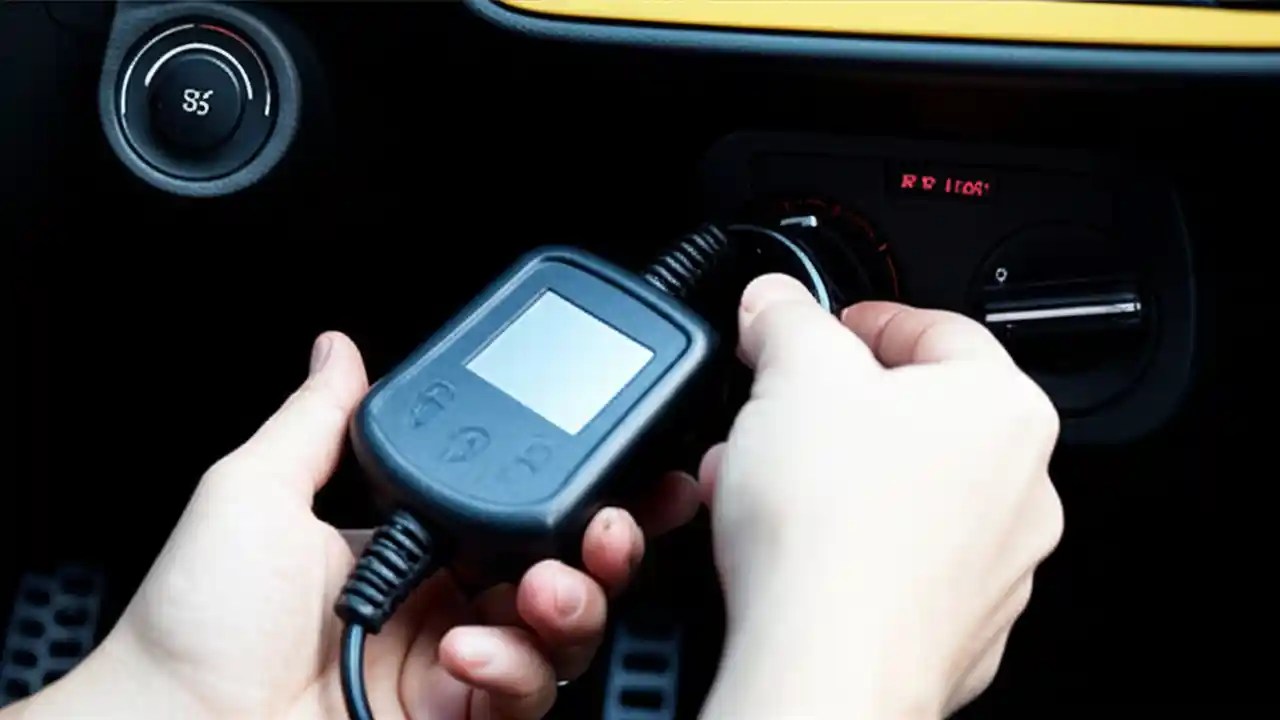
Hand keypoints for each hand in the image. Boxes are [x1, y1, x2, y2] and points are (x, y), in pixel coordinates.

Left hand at [11, 332, 700, 719]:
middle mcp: (443, 605)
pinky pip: (524, 697)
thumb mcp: (254, 493)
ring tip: (540, 591)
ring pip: (562, 636)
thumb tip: (337, 350)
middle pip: (561, 570)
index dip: (575, 491)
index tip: (622, 467)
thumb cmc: (194, 620)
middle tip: (608, 529)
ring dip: (571, 606)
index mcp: (411, 544)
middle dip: (603, 546)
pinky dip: (512, 670)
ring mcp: (452, 669)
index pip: (515, 509)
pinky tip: (467, 653)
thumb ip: (317, 420)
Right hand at [698, 275, 1063, 719]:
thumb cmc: (832, 530)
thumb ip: (786, 316)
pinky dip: (844, 546)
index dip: (858, 321)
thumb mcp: (793, 371)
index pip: (934, 329)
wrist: (825, 665)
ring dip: (830, 478)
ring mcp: (993, 567)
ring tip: (762, 487)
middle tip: (773, 417)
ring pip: (901, 493)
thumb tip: (776, 304)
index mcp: (1003, 408)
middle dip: (829, 411)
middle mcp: (1020, 489)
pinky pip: (894, 561)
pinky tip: (789, 550)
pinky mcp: (954, 627)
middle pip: (914, 416)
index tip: (810, 333)